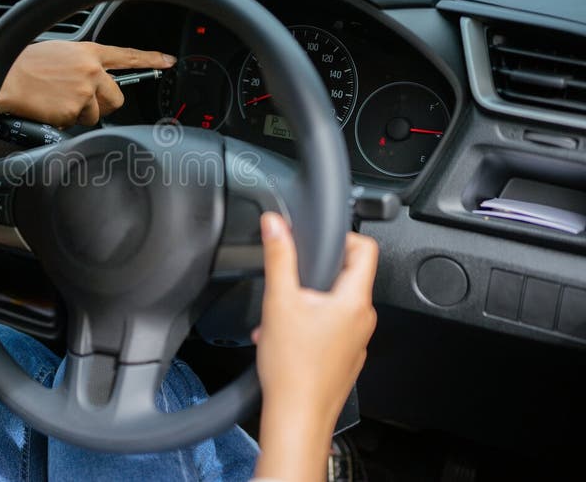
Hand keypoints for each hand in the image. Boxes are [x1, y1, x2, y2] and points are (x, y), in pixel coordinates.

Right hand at [0, 41, 175, 126]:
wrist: (5, 78)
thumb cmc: (25, 65)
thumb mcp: (60, 53)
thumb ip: (82, 64)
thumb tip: (94, 80)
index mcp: (88, 52)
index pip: (127, 56)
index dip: (151, 59)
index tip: (168, 61)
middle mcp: (91, 70)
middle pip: (117, 97)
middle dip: (104, 105)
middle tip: (83, 102)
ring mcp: (84, 91)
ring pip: (97, 114)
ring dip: (81, 113)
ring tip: (58, 100)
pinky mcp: (75, 109)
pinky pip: (78, 124)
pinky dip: (65, 121)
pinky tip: (50, 108)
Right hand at [253, 212, 377, 481]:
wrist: (296, 417)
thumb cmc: (292, 368)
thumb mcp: (278, 301)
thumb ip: (279, 256)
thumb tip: (275, 223)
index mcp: (354, 301)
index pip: (366, 249)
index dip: (342, 236)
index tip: (317, 239)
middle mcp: (363, 320)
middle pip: (346, 276)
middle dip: (313, 273)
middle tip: (289, 281)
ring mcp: (356, 340)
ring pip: (334, 304)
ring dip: (306, 301)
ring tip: (280, 315)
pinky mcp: (345, 357)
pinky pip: (330, 328)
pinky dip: (308, 325)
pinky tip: (283, 337)